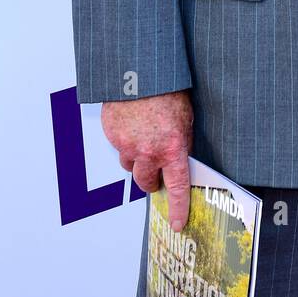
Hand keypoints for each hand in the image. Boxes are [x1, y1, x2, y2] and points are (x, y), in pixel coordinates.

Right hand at [101, 91, 193, 230]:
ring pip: (130, 165)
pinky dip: (126, 141)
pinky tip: (133, 124)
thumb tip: (179, 159)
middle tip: (156, 172)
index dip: (177, 208)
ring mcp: (127, 145)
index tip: (176, 223)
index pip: (176, 188)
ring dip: (138, 158)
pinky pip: (119, 147)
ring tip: (145, 136)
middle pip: (146, 182)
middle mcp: (148, 152)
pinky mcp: (112, 135)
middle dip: (151, 180)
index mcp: (172, 149)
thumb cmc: (168, 92)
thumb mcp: (186, 119)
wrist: (142, 73)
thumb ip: (181, 143)